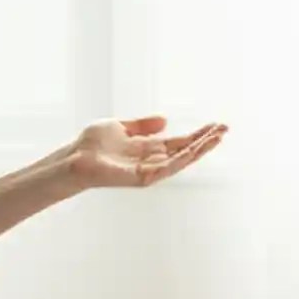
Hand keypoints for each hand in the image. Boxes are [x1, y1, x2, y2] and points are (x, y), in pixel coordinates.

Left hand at [69, 116, 227, 188]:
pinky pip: (166, 169)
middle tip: (225, 129)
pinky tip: (194, 149)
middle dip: (206, 141)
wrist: (74, 157)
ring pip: (181, 161)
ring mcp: (148, 170)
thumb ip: (142, 125)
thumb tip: (165, 120)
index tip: (216, 125)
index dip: (199, 134)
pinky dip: (181, 160)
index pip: (181, 142)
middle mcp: (152, 161)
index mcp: (149, 148)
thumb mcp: (121, 126)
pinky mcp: (141, 178)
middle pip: (186, 151)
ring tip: (218, 137)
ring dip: (200, 150)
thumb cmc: (92, 144)